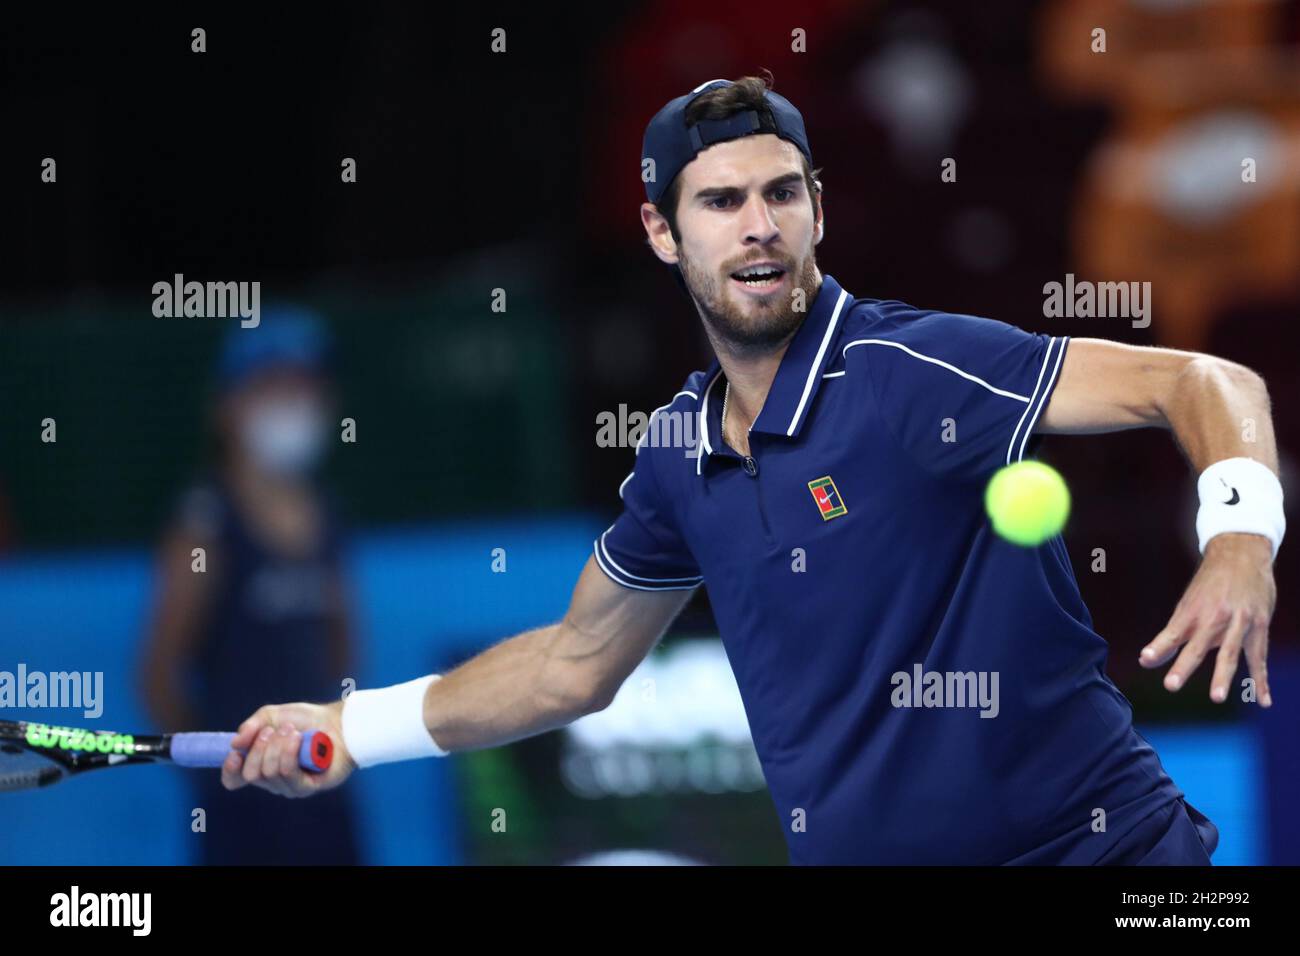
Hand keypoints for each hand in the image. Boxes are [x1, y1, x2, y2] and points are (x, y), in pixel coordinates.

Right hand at [220, 700, 354, 796]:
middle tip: (276, 730)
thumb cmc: (306, 720)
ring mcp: (290, 786)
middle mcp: (273, 780)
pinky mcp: (307, 787)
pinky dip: (290, 753)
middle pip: (251, 774)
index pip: (234, 780)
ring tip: (293, 732)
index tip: (235, 753)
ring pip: (270, 772)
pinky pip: (289, 774)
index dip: (230, 770)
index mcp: (260, 765)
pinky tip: (298, 739)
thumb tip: (234, 744)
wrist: (337, 721)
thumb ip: (251, 727)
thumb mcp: (272, 716)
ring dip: (279, 746)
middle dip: (261, 747)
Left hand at [1140, 533, 1276, 705]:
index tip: (1145, 659)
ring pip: (1229, 652)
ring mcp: (1238, 622)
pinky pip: (1259, 657)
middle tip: (1171, 685)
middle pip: (1196, 646)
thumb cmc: (1209, 585)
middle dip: (1184, 665)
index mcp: (1191, 612)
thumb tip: (1147, 660)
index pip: (1171, 633)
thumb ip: (1171, 635)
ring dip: (1223, 676)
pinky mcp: (1258, 626)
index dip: (1158, 647)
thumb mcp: (1188, 604)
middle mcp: (1213, 617)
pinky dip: (1262, 680)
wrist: (1241, 555)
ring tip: (1217, 697)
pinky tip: (1263, 700)